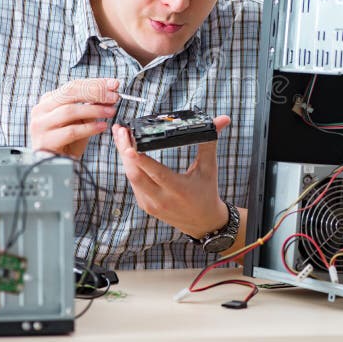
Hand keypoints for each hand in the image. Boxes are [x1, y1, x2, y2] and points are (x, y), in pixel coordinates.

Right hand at [30, 78, 119, 158]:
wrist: (55, 165)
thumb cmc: (68, 142)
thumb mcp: (81, 121)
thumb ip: (91, 106)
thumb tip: (110, 94)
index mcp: (49, 100)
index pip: (74, 85)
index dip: (96, 83)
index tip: (114, 84)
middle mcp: (41, 110)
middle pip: (70, 93)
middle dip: (96, 93)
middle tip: (114, 97)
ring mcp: (40, 125)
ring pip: (69, 111)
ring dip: (94, 110)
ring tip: (110, 112)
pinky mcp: (45, 141)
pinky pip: (70, 131)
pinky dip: (89, 128)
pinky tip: (102, 127)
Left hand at [112, 116, 231, 237]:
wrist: (203, 223)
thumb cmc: (207, 192)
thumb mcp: (209, 168)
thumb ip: (209, 142)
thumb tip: (221, 119)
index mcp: (178, 190)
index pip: (156, 173)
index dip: (141, 159)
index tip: (129, 144)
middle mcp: (161, 199)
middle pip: (136, 174)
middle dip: (125, 150)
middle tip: (121, 130)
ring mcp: (151, 204)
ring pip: (131, 178)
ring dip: (124, 156)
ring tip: (120, 135)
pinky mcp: (145, 206)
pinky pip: (133, 183)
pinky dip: (129, 166)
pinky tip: (126, 151)